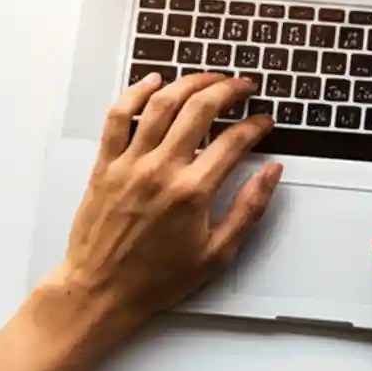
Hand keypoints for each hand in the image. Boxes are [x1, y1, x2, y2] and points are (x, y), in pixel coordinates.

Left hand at [0, 73, 282, 370]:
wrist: (99, 292)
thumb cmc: (156, 279)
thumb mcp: (218, 253)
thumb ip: (249, 208)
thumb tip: (271, 172)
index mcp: (192, 193)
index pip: (234, 141)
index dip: (256, 125)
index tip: (265, 122)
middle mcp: (161, 170)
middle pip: (199, 108)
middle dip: (228, 89)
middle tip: (243, 86)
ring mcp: (129, 164)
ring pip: (161, 103)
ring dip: (190, 82)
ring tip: (209, 78)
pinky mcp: (105, 165)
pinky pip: (117, 116)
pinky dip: (135, 93)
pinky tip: (153, 82)